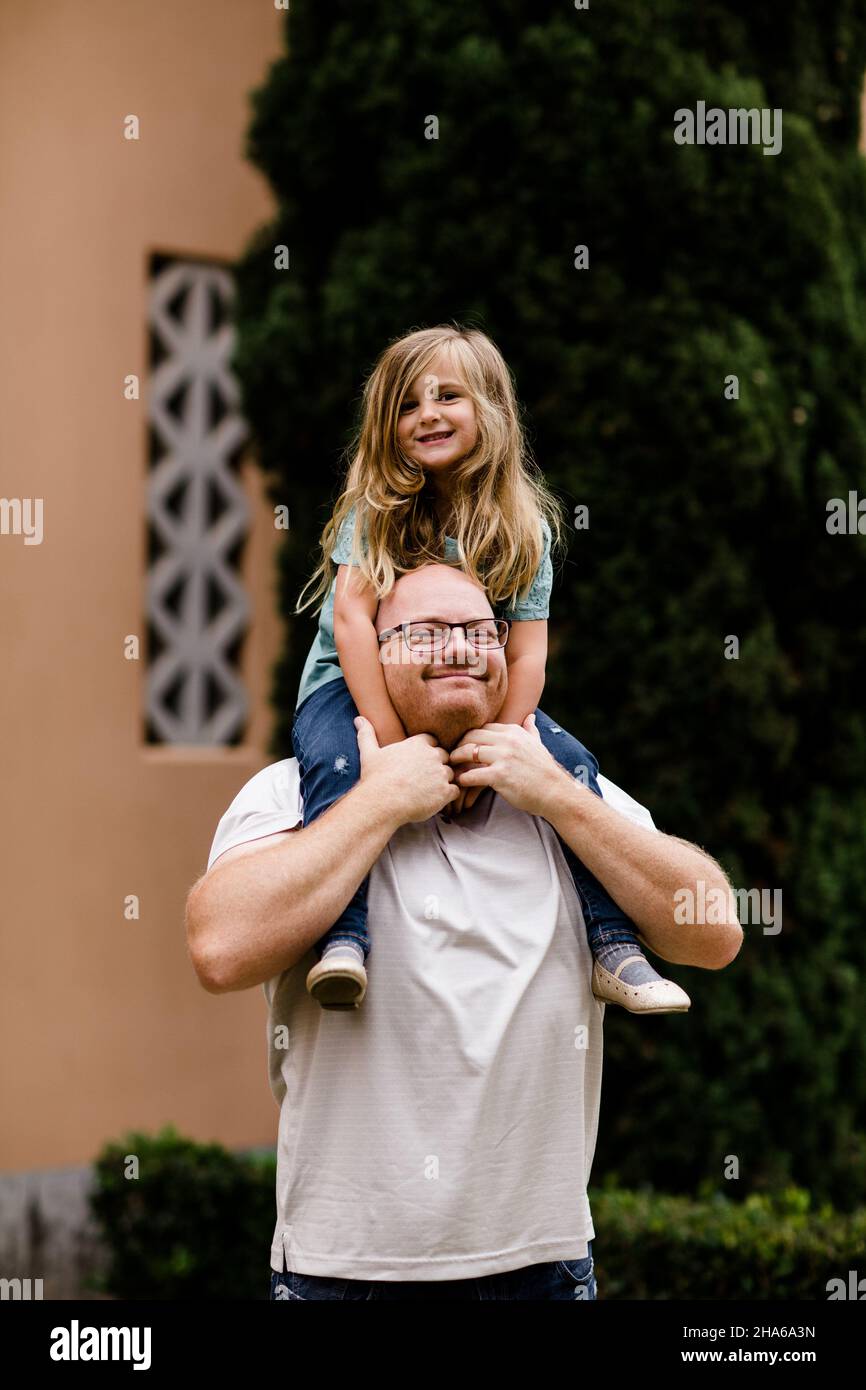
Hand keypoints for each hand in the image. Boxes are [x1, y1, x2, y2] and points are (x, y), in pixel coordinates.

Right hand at [354, 716, 458, 825]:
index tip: (419, 762)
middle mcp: (432, 756)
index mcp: (418, 744)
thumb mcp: (369, 753)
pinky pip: (455, 790)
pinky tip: (435, 800)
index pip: (432, 741)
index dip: (427, 751)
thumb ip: (367, 734)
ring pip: (450, 773)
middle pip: (444, 756)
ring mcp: (441, 773)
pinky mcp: (445, 791)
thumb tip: (359, 719)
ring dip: (442, 781)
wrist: (382, 802)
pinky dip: (448, 796)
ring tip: (429, 791)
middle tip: (424, 778)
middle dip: (437, 765)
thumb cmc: (375, 778)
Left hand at [449, 714, 572, 817]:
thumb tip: (531, 716)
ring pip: (469, 752)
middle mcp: (508, 741)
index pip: (482, 728)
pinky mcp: (500, 776)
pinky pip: (473, 774)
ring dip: (457, 759)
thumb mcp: (538, 745)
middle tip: (451, 755)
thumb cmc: (545, 771)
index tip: (462, 744)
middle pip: (472, 736)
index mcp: (514, 731)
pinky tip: (460, 782)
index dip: (469, 736)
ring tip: (451, 768)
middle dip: (459, 745)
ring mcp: (504, 757)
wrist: (555, 792)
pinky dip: (463, 779)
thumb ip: (530, 730)